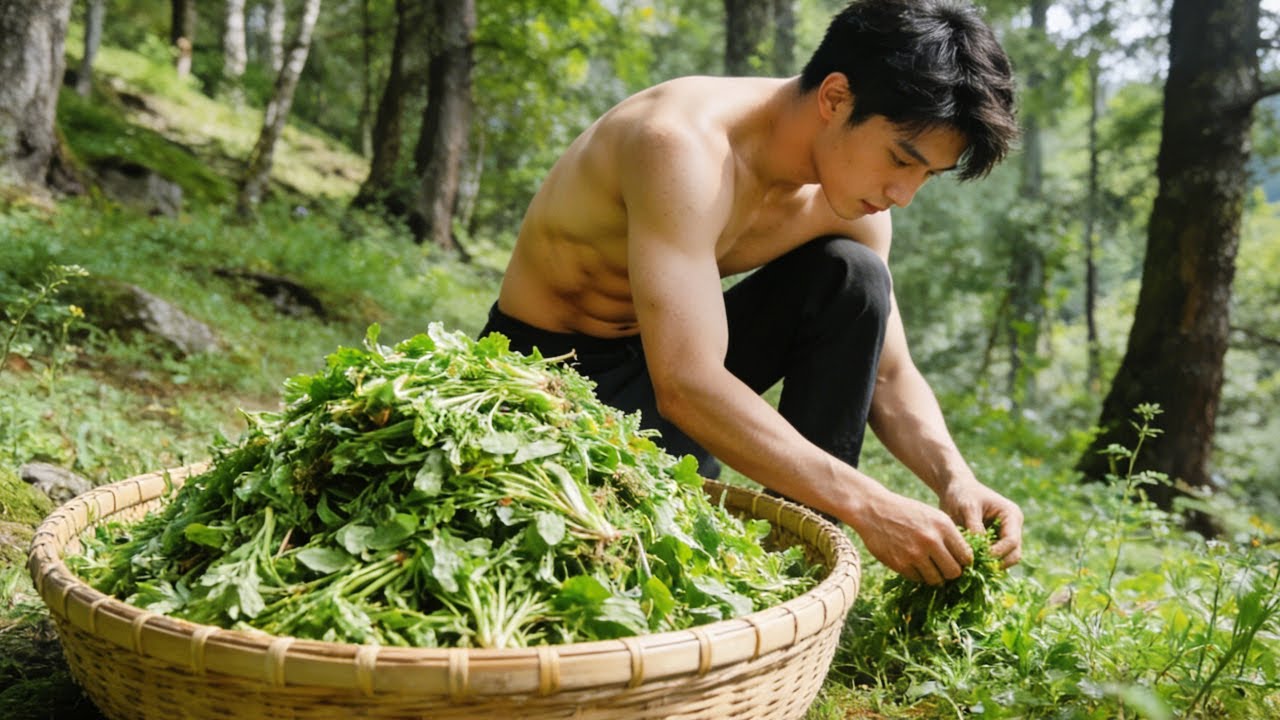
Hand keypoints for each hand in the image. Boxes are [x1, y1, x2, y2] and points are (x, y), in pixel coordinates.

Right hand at [849, 490, 974, 584]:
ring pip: (936, 580)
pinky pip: (917, 579)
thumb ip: (949, 535)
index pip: (966, 556)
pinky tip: (912, 562)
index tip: (957, 562)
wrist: (873, 510)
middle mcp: (931, 540)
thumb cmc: (906, 513)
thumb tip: (965, 561)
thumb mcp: (932, 516)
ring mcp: (915, 553)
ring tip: (928, 566)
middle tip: (943, 568)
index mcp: (943, 526)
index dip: (963, 562)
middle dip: (950, 573)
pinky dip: (917, 574)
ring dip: (934, 576)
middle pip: (954, 572)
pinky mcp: (900, 564)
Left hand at [937, 478, 1023, 567]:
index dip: (997, 553)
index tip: (976, 558)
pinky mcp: (995, 542)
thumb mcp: (967, 508)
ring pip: (1005, 560)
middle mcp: (1013, 527)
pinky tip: (969, 564)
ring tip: (971, 567)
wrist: (955, 488)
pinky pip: (994, 559)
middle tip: (975, 568)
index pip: (1011, 541)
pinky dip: (984, 563)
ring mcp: (1005, 536)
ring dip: (990, 565)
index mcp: (1011, 516)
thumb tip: (979, 552)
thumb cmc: (961, 494)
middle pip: (1014, 555)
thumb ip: (975, 528)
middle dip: (996, 563)